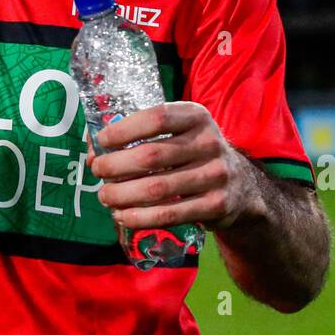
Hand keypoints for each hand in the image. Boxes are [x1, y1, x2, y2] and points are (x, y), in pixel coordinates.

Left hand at [88, 101, 262, 231]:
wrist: (240, 186)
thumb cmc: (192, 154)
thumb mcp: (178, 134)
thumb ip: (141, 136)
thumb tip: (93, 151)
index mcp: (197, 116)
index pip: (157, 117)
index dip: (124, 129)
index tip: (103, 140)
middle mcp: (210, 142)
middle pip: (151, 156)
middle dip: (115, 166)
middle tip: (98, 172)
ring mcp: (216, 175)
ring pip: (157, 189)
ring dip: (122, 195)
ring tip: (105, 196)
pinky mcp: (216, 205)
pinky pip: (170, 214)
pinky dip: (140, 217)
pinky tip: (123, 216)